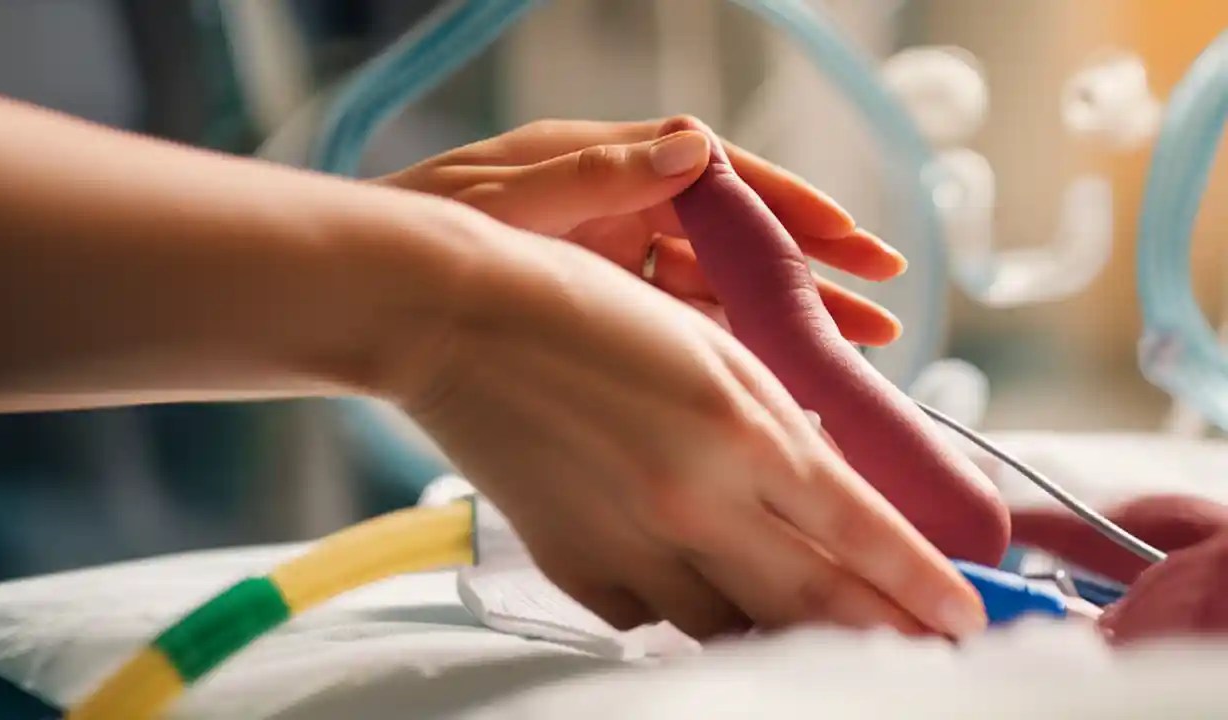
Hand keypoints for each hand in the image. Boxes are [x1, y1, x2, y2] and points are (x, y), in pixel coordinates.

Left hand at [379, 117, 905, 346]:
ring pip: (718, 293)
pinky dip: (724, 353)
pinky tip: (769, 382)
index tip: (852, 242)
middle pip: (736, 242)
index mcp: (611, 167)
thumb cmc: (428, 223)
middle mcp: (625, 210)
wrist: (370, 286)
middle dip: (809, 274)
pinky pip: (678, 330)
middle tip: (880, 307)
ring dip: (781, 321)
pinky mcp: (603, 312)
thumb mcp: (509, 196)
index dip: (793, 211)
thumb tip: (692, 142)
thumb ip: (597, 174)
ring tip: (849, 355)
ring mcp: (617, 264)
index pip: (723, 181)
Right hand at [396, 205, 985, 640]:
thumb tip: (832, 496)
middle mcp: (695, 505)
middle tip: (926, 650)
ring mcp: (631, 547)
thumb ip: (780, 428)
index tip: (966, 615)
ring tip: (814, 620)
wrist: (459, 321)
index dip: (924, 586)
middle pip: (814, 604)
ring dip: (783, 628)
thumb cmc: (588, 309)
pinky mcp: (577, 567)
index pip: (863, 537)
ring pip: (733, 625)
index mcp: (741, 435)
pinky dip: (690, 608)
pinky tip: (700, 582)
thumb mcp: (712, 348)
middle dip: (882, 633)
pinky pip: (654, 617)